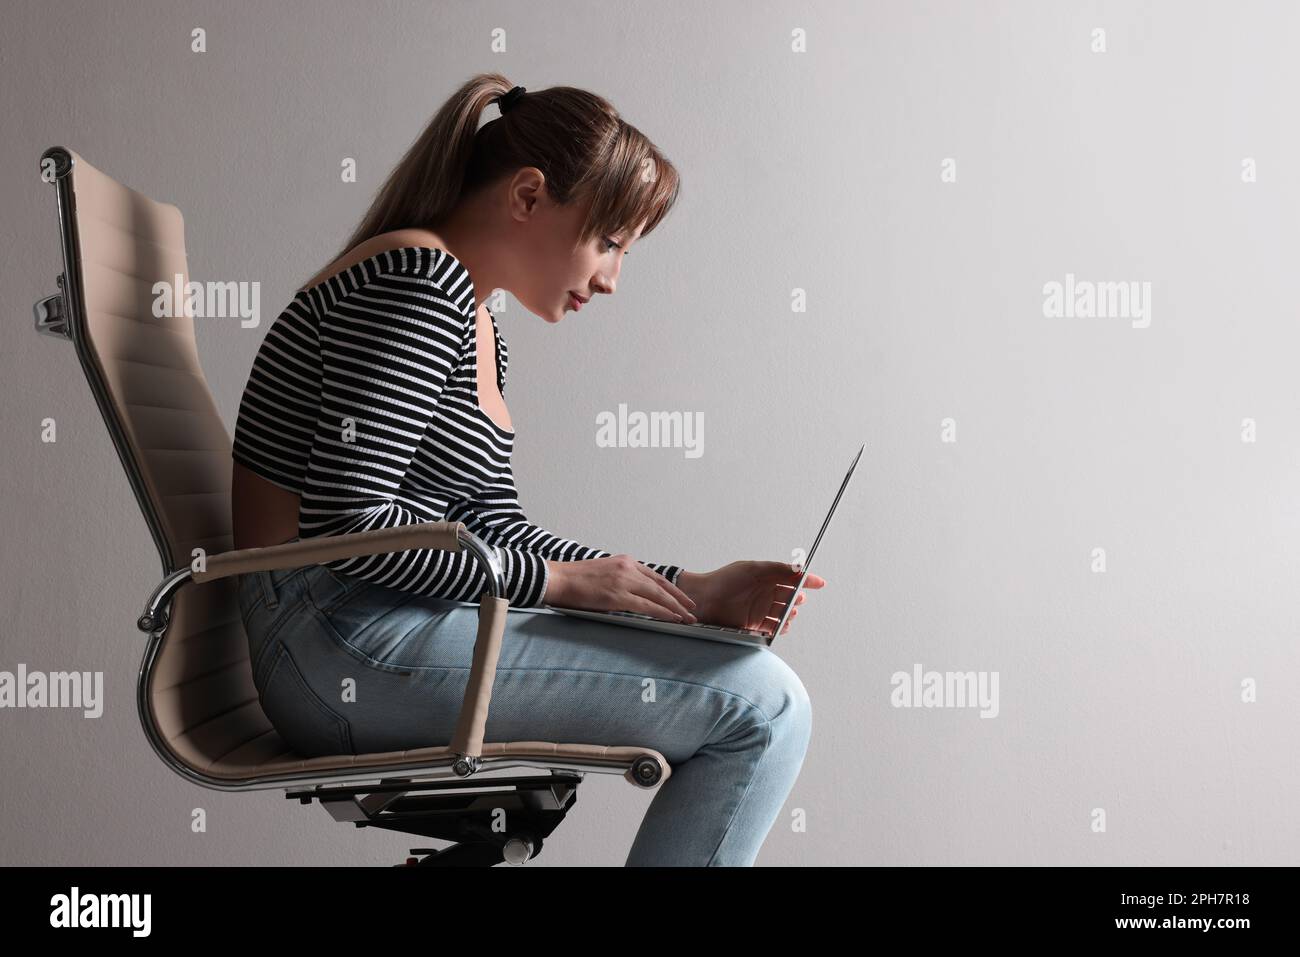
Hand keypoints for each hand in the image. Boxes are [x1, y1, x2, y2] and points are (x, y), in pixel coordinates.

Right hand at [543, 555, 698, 622]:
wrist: (558, 578)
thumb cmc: (576, 579)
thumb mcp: (604, 573)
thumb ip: (621, 581)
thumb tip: (632, 596)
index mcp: (626, 562)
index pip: (656, 576)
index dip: (671, 589)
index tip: (682, 598)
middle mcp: (628, 568)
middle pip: (661, 585)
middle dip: (679, 599)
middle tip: (693, 609)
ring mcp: (624, 581)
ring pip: (658, 595)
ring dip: (675, 608)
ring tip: (688, 618)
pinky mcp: (617, 595)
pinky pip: (646, 605)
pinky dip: (662, 612)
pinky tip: (672, 618)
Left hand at [677, 560, 825, 636]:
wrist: (704, 600)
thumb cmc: (725, 580)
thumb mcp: (753, 569)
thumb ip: (778, 569)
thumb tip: (800, 568)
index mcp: (767, 577)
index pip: (792, 578)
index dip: (808, 580)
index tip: (820, 583)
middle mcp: (766, 593)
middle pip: (790, 597)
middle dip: (797, 598)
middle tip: (796, 598)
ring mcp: (761, 609)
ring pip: (784, 613)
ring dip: (790, 614)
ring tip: (788, 612)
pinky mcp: (754, 625)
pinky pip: (774, 627)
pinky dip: (781, 627)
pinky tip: (782, 625)